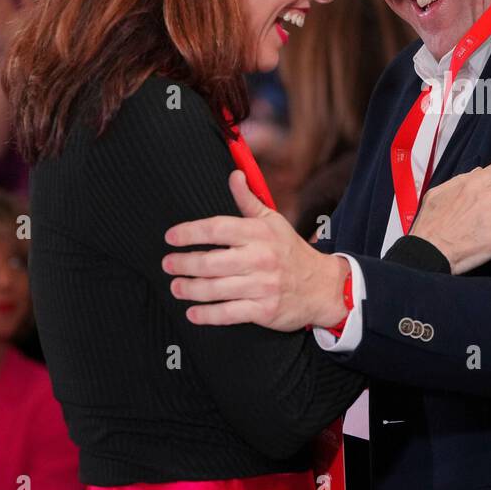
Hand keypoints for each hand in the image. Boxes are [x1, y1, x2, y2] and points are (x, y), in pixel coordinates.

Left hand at [163, 171, 349, 330]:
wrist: (322, 286)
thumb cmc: (291, 251)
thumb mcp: (273, 221)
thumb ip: (248, 200)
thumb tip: (235, 175)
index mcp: (259, 234)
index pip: (217, 228)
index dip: (190, 232)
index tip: (171, 237)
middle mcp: (260, 259)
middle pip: (211, 262)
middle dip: (184, 263)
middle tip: (168, 264)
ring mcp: (262, 286)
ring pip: (215, 289)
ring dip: (190, 289)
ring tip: (177, 287)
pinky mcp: (264, 310)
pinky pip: (229, 313)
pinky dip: (208, 315)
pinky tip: (193, 313)